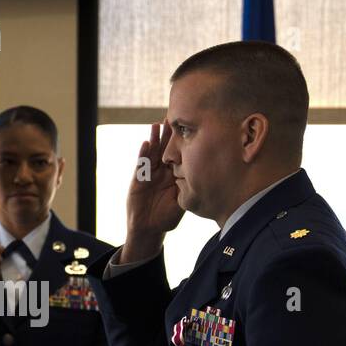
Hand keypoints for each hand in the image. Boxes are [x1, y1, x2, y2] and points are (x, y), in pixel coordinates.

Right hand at [120, 122, 182, 263]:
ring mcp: (149, 175)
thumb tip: (206, 178)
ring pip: (152, 153)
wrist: (149, 229)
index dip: (182, 141)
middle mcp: (161, 171)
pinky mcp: (138, 180)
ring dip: (154, 139)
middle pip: (164, 148)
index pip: (178, 154)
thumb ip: (190, 189)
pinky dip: (144, 154)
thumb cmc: (166, 217)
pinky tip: (147, 143)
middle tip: (172, 116)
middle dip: (168, 134)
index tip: (189, 125)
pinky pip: (141, 165)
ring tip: (157, 125)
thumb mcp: (182, 201)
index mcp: (172, 174)